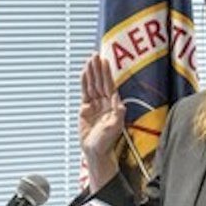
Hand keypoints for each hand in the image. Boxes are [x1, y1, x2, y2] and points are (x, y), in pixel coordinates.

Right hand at [78, 54, 124, 190]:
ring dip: (90, 72)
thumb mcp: (115, 128)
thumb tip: (121, 103)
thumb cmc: (107, 142)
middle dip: (97, 68)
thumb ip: (118, 115)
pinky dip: (84, 82)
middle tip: (94, 55)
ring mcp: (95, 104)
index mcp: (113, 105)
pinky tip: (84, 73)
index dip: (106, 72)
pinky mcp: (86, 109)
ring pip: (92, 84)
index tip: (103, 61)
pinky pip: (85, 92)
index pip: (109, 84)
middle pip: (100, 81)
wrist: (95, 151)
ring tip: (88, 60)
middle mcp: (105, 102)